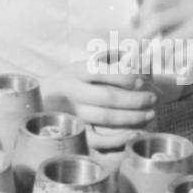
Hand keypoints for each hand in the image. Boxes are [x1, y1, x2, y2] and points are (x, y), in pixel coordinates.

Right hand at [41, 58, 157, 129]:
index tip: (142, 81)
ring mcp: (73, 113)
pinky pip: (96, 139)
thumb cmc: (70, 80)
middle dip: (135, 100)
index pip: (102, 72)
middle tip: (153, 99)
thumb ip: (107, 61)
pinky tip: (133, 134)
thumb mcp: (82, 64)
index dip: (125, 77)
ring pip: (104, 118)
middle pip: (107, 97)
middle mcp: (73, 91)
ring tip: (150, 114)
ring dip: (131, 117)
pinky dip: (116, 139)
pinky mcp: (74, 130)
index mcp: (77, 71)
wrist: (38, 99)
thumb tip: (140, 54)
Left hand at [131, 0, 192, 81]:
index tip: (137, 32)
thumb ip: (156, 18)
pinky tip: (174, 70)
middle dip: (141, 40)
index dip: (141, 16)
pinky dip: (172, 67)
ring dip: (156, 58)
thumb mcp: (178, 21)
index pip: (154, 1)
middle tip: (135, 55)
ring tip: (155, 65)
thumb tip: (132, 22)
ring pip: (166, 44)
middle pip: (156, 20)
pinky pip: (181, 59)